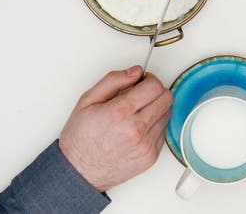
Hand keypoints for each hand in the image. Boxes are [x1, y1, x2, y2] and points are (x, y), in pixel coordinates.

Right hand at [59, 67, 173, 192]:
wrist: (77, 172)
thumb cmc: (80, 138)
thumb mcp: (88, 100)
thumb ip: (114, 80)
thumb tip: (136, 72)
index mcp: (121, 113)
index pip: (154, 86)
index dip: (149, 79)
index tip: (142, 81)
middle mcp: (136, 130)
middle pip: (166, 98)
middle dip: (155, 91)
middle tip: (142, 94)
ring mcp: (145, 146)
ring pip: (167, 113)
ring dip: (156, 108)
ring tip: (138, 112)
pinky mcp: (150, 158)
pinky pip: (163, 132)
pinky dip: (154, 125)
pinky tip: (138, 127)